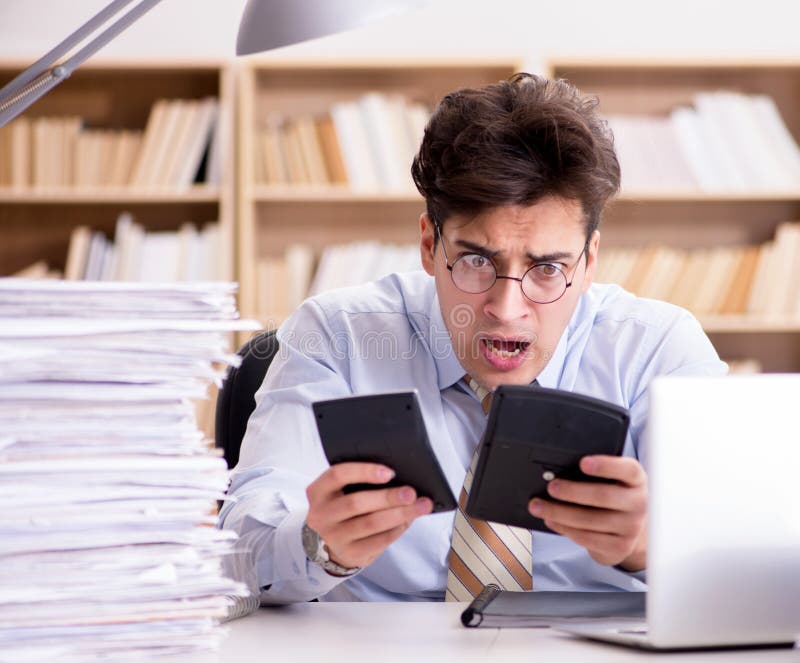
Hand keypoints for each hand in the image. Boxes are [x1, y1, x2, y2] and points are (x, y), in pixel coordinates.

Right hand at [305, 462, 433, 568]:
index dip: (364, 472)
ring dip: (400, 514)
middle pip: (356, 503)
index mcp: (318, 492)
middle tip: (411, 493)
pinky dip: (397, 529)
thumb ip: (358, 482)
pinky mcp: (351, 554)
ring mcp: (334, 537)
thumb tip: (399, 478)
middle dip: (388, 497)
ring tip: (420, 506)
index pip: (337, 475)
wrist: (327, 543)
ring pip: (371, 524)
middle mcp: (321, 515)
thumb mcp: (338, 492)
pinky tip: (408, 520)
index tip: (389, 472)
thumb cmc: (340, 508)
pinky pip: (379, 541)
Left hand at [528, 455, 646, 570]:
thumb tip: (557, 472)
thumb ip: (594, 475)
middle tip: (551, 487)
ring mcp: (631, 527)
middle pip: (603, 496)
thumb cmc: (613, 496)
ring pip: (590, 520)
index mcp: (636, 480)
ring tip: (538, 506)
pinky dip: (564, 528)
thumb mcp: (612, 481)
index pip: (627, 470)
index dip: (605, 465)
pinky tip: (551, 520)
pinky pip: (587, 538)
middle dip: (572, 491)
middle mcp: (639, 503)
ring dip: (559, 513)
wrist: (630, 529)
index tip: (583, 462)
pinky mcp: (620, 546)